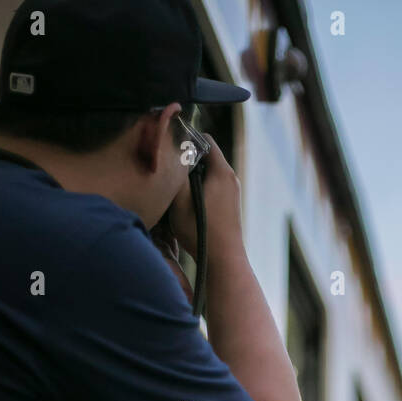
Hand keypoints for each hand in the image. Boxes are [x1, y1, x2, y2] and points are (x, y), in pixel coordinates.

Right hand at [168, 133, 243, 261]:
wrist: (223, 261)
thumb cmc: (201, 230)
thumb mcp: (180, 199)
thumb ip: (176, 172)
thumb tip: (172, 154)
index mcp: (222, 171)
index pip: (205, 140)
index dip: (186, 140)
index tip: (169, 149)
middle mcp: (231, 178)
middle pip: (206, 157)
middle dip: (187, 160)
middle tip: (168, 170)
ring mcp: (233, 193)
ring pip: (208, 174)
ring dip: (192, 178)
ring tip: (175, 190)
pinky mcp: (230, 206)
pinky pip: (212, 188)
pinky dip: (199, 190)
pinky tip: (187, 205)